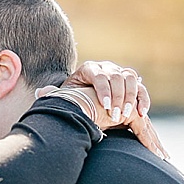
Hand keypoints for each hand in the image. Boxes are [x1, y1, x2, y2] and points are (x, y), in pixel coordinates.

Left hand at [38, 65, 168, 160]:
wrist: (87, 97)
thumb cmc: (75, 97)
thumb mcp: (65, 95)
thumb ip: (54, 93)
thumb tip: (41, 91)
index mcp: (88, 68)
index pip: (98, 75)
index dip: (103, 90)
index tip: (105, 106)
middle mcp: (106, 67)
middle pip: (116, 77)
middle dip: (117, 97)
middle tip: (116, 115)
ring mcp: (120, 73)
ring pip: (131, 79)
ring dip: (130, 97)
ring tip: (126, 115)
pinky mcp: (131, 82)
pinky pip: (141, 88)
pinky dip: (143, 99)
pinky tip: (141, 112)